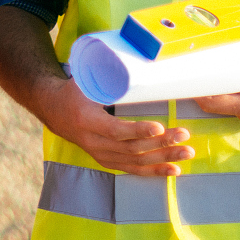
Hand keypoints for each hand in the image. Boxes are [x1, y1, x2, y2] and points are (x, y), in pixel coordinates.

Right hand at [36, 76, 192, 176]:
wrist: (53, 110)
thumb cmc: (73, 91)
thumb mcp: (84, 82)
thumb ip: (106, 78)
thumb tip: (136, 68)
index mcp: (87, 121)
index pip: (115, 130)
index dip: (138, 131)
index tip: (159, 127)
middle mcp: (94, 143)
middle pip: (131, 148)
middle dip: (161, 143)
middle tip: (183, 135)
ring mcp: (101, 155)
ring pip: (136, 162)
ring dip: (164, 158)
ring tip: (186, 151)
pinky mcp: (107, 161)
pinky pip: (133, 170)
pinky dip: (155, 171)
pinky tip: (174, 170)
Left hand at [196, 13, 239, 128]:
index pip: (212, 101)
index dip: (193, 88)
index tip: (179, 73)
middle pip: (214, 100)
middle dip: (201, 82)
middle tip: (190, 58)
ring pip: (225, 100)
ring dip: (216, 85)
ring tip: (205, 61)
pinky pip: (237, 99)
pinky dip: (229, 87)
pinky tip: (228, 70)